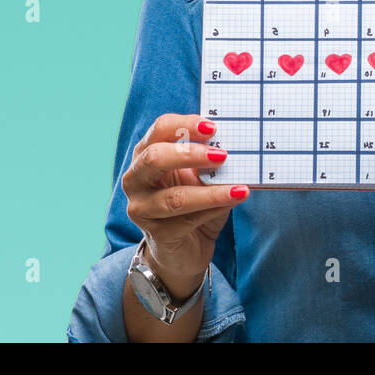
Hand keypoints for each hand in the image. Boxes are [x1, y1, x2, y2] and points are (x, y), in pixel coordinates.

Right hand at [122, 114, 249, 298]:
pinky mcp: (156, 233)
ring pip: (174, 197)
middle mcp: (135, 179)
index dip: (185, 124)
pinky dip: (214, 209)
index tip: (213, 126)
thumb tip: (233, 146)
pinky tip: (234, 200)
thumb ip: (209, 161)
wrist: (185, 249)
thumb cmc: (193, 205)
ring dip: (210, 191)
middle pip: (154, 158)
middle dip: (190, 154)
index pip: (159, 129)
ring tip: (238, 188)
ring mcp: (141, 208)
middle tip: (222, 155)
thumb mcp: (200, 176)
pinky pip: (187, 219)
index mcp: (145, 154)